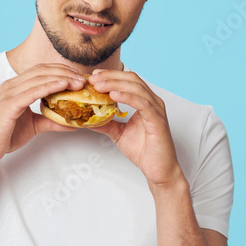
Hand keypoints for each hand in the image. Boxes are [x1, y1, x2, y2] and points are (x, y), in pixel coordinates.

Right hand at [0, 63, 85, 166]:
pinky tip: (63, 86)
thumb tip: (72, 123)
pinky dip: (49, 86)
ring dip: (62, 78)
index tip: (78, 77)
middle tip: (83, 80)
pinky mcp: (8, 105)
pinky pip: (32, 91)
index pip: (40, 71)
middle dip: (65, 72)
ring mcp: (8, 94)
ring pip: (39, 78)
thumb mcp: (33, 126)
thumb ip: (51, 121)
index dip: (61, 71)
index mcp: (14, 87)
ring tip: (79, 83)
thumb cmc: (3, 137)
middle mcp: (11, 86)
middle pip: (42, 71)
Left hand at [87, 69, 183, 190]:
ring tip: (99, 86)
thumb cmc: (144, 151)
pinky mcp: (157, 119)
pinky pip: (142, 103)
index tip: (94, 76)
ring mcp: (156, 109)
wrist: (158, 170)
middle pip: (131, 79)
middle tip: (93, 79)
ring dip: (116, 84)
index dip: (111, 76)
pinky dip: (127, 96)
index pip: (128, 81)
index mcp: (145, 102)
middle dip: (111, 76)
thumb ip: (106, 123)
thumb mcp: (118, 133)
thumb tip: (88, 117)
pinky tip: (114, 95)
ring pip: (136, 88)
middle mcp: (152, 102)